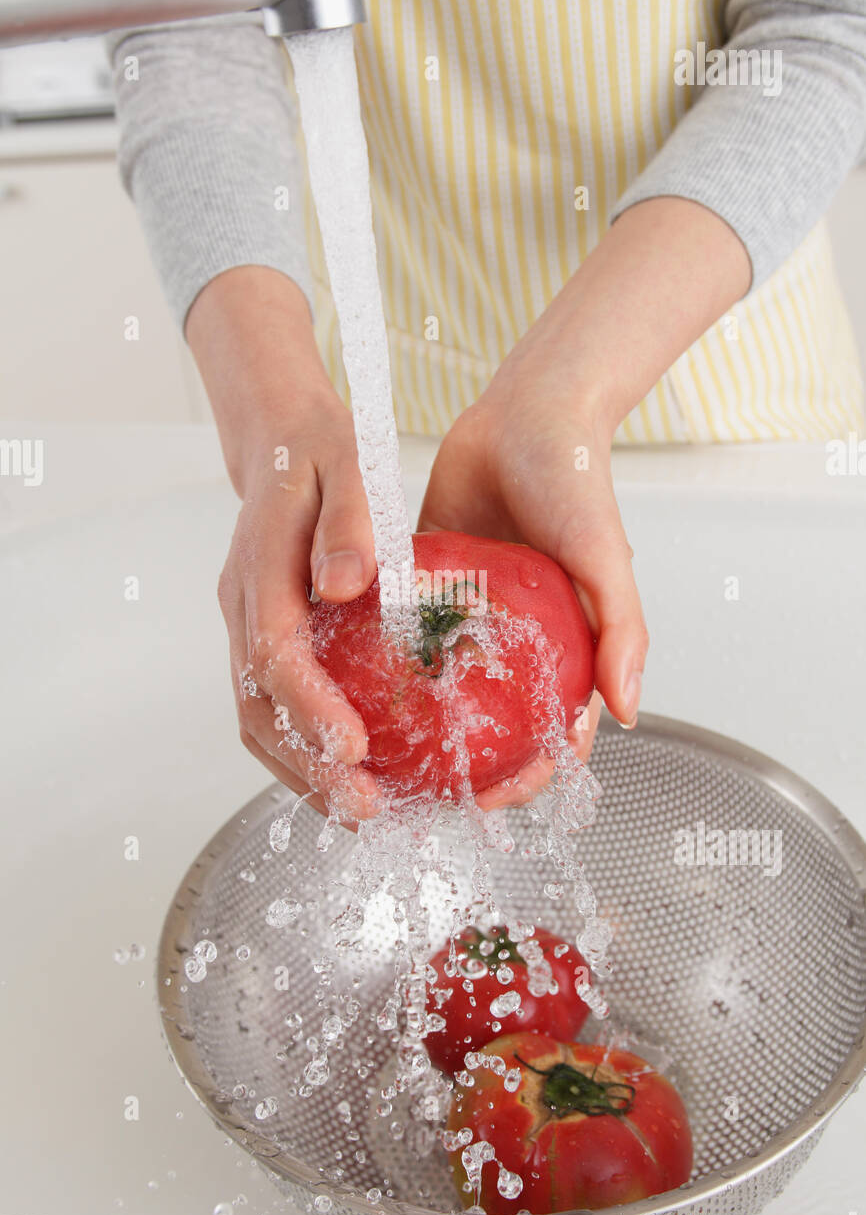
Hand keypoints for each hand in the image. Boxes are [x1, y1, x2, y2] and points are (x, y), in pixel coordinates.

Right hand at [217, 400, 384, 822]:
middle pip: (258, 706)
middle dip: (306, 766)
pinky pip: (274, 705)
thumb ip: (350, 521)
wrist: (280, 441)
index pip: (273, 652)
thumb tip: (350, 582)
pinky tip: (351, 773)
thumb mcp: (348, 466)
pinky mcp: (264, 638)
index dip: (309, 706)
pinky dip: (305, 748)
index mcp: (260, 568)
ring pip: (259, 716)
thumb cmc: (322, 453)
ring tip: (360, 811)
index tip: (352, 747)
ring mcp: (247, 626)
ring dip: (302, 771)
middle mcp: (244, 607)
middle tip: (362, 808)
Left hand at [419, 196, 750, 806]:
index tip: (498, 800)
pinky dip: (385, 664)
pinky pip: (405, 635)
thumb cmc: (578, 484)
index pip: (555, 732)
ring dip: (419, 725)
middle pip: (493, 724)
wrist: (527, 415)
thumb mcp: (605, 560)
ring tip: (382, 758)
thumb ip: (622, 632)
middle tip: (429, 793)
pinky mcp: (430, 586)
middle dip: (468, 766)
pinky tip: (353, 690)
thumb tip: (627, 712)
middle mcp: (519, 641)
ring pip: (443, 688)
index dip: (533, 774)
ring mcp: (472, 618)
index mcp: (568, 646)